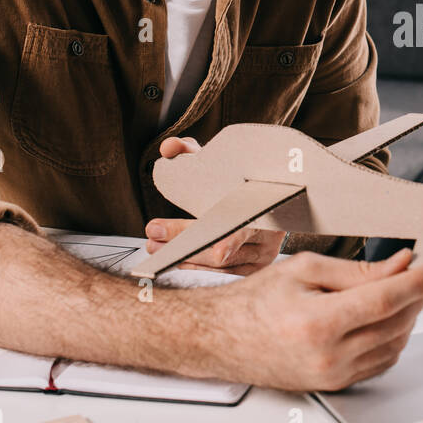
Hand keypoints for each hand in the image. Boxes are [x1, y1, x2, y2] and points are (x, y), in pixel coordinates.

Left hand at [144, 135, 286, 274]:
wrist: (270, 195)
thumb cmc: (239, 178)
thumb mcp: (217, 160)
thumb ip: (190, 151)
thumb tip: (167, 148)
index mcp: (266, 205)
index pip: (240, 225)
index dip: (222, 238)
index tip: (198, 244)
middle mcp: (270, 234)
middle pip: (222, 249)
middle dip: (182, 241)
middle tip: (152, 232)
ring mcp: (265, 255)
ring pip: (220, 265)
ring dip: (184, 256)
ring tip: (153, 244)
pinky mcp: (257, 269)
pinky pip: (223, 274)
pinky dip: (197, 266)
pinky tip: (177, 257)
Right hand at [200, 248, 422, 390]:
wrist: (222, 338)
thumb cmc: (255, 301)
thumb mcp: (304, 269)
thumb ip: (358, 270)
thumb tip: (399, 265)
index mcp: (318, 323)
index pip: (385, 301)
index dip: (417, 282)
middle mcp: (328, 356)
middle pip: (396, 324)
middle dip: (416, 295)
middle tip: (420, 272)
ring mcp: (333, 376)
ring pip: (394, 345)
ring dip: (407, 316)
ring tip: (402, 290)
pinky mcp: (336, 384)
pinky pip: (380, 362)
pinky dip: (393, 338)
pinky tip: (388, 317)